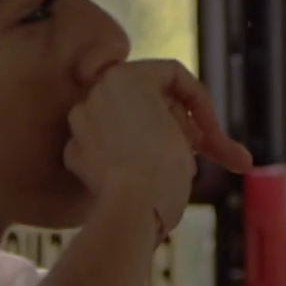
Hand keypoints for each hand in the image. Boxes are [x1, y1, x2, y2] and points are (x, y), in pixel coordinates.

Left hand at [64, 60, 251, 234]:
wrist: (130, 211)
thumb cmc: (165, 168)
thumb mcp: (186, 133)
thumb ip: (180, 120)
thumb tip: (175, 133)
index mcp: (126, 76)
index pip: (174, 75)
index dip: (201, 102)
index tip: (211, 133)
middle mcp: (96, 92)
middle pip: (150, 99)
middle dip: (179, 124)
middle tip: (199, 150)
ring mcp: (81, 123)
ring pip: (128, 123)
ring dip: (154, 140)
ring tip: (176, 168)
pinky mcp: (74, 153)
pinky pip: (109, 147)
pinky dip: (126, 158)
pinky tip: (145, 177)